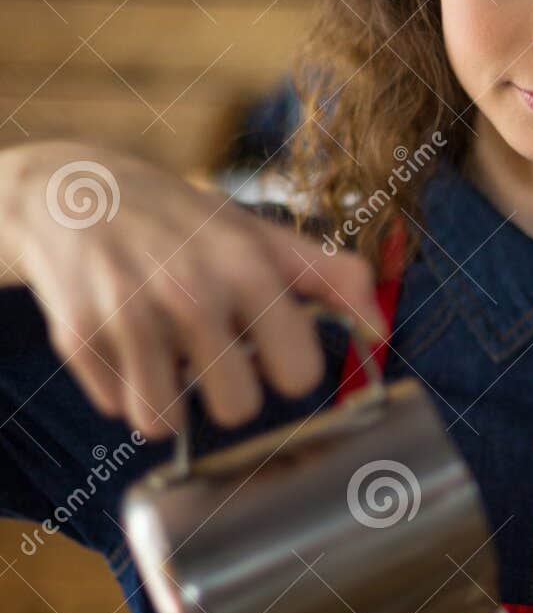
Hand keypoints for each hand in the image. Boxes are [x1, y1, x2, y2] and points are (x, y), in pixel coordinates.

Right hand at [0, 140, 388, 437]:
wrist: (70, 189)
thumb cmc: (180, 221)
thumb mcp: (259, 234)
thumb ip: (331, 278)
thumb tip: (380, 331)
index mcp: (248, 267)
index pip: (299, 373)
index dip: (286, 370)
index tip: (267, 349)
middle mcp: (190, 290)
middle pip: (237, 410)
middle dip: (227, 393)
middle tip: (209, 353)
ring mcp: (129, 313)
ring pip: (165, 423)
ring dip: (167, 401)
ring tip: (163, 354)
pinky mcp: (75, 334)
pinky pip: (114, 409)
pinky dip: (119, 387)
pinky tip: (119, 341)